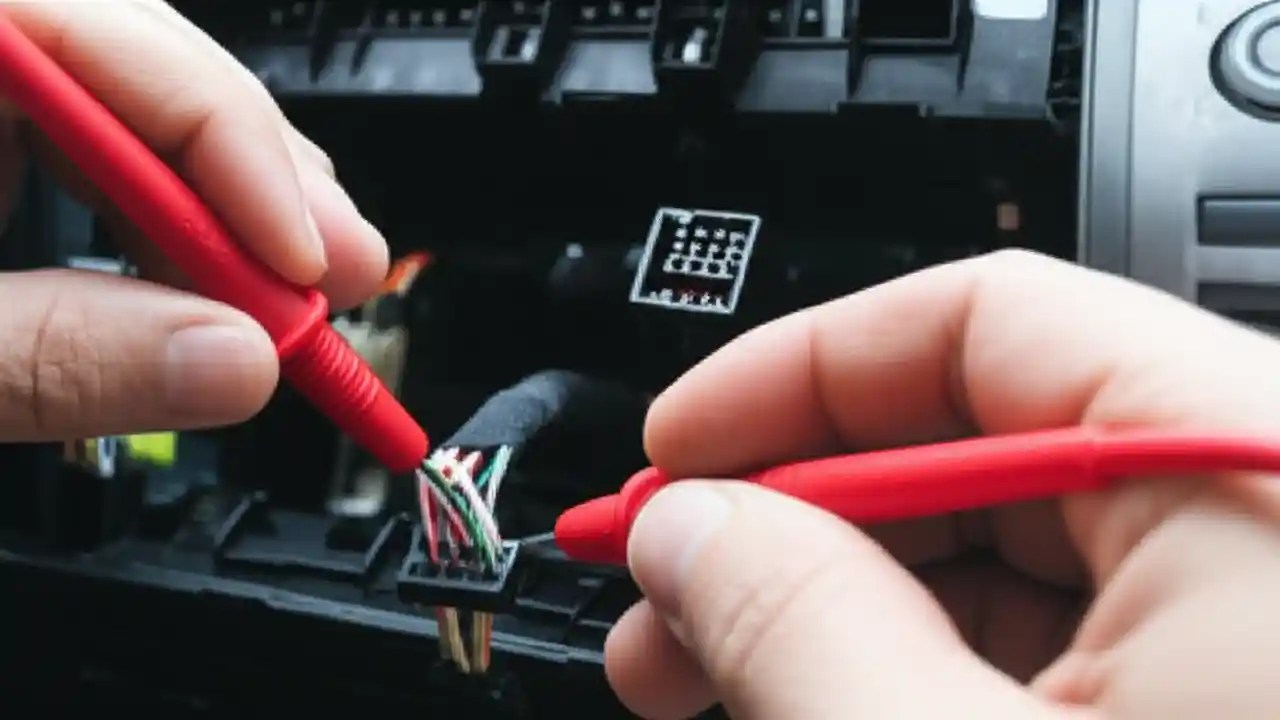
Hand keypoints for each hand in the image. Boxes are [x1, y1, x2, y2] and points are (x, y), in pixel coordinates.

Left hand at [0, 1, 387, 440]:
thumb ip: (55, 359)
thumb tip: (233, 363)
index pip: (120, 43)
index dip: (239, 152)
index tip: (308, 268)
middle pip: (150, 67)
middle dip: (256, 182)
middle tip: (338, 278)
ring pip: (137, 102)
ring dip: (225, 206)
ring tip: (291, 289)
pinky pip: (98, 140)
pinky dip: (165, 216)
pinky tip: (211, 271)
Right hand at [605, 249, 1279, 718]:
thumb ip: (796, 621)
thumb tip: (688, 531)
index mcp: (1257, 471)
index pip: (982, 323)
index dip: (792, 377)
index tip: (677, 450)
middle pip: (988, 440)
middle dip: (798, 516)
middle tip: (668, 593)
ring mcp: (1275, 603)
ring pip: (1018, 549)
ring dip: (850, 604)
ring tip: (722, 674)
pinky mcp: (1254, 682)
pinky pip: (1072, 628)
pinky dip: (938, 660)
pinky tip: (839, 694)